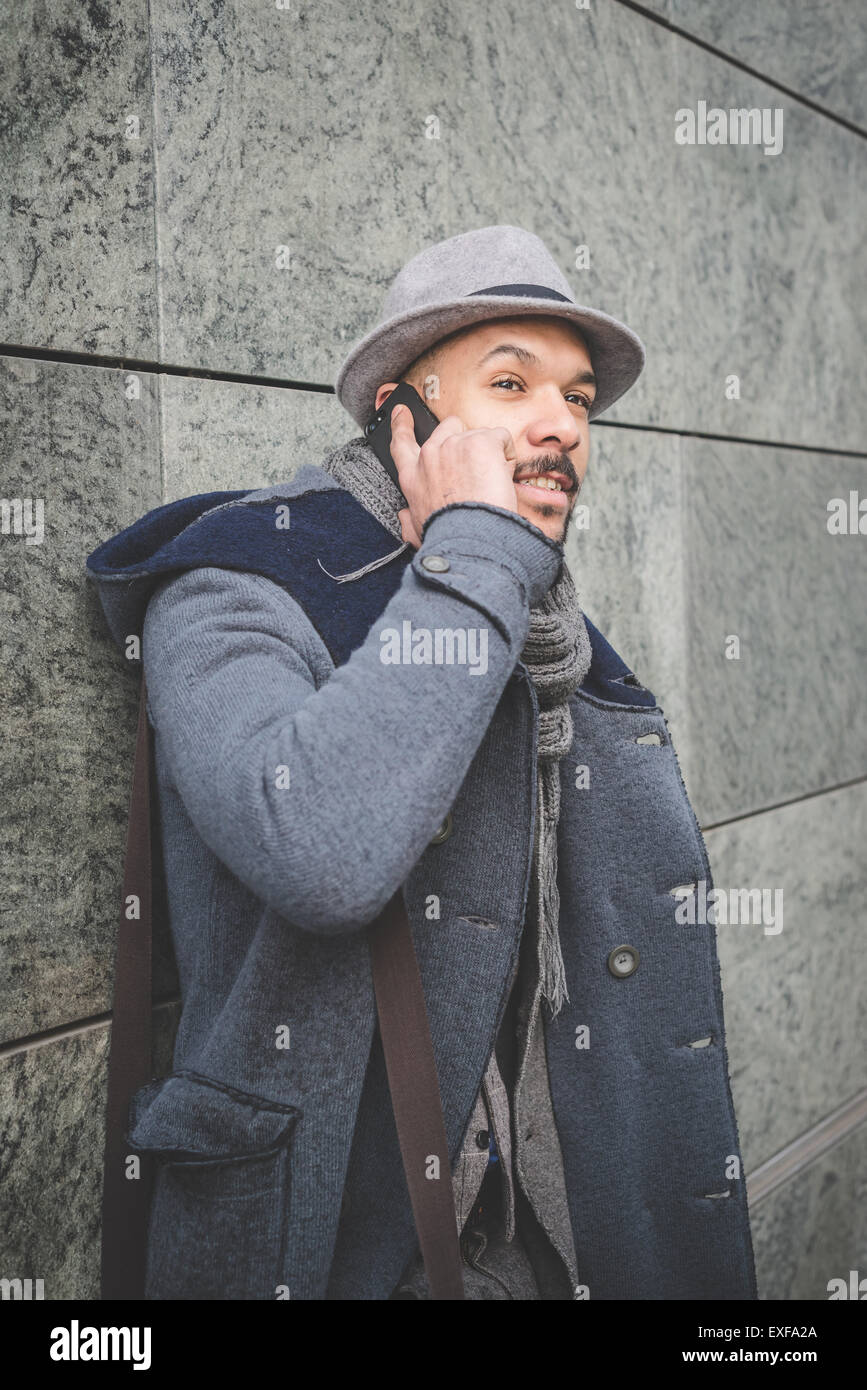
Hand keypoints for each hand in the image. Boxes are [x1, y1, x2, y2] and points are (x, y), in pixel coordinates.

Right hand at [389, 404, 517, 548]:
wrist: (471, 538)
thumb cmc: (447, 538)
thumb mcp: (417, 530)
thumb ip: (408, 519)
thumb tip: (403, 516)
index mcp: (413, 477)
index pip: (402, 442)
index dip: (402, 425)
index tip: (403, 412)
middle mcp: (430, 455)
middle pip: (449, 426)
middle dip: (465, 438)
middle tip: (477, 462)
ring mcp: (455, 444)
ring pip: (479, 434)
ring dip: (489, 454)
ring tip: (490, 484)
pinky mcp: (480, 442)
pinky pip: (500, 438)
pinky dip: (507, 456)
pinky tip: (502, 477)